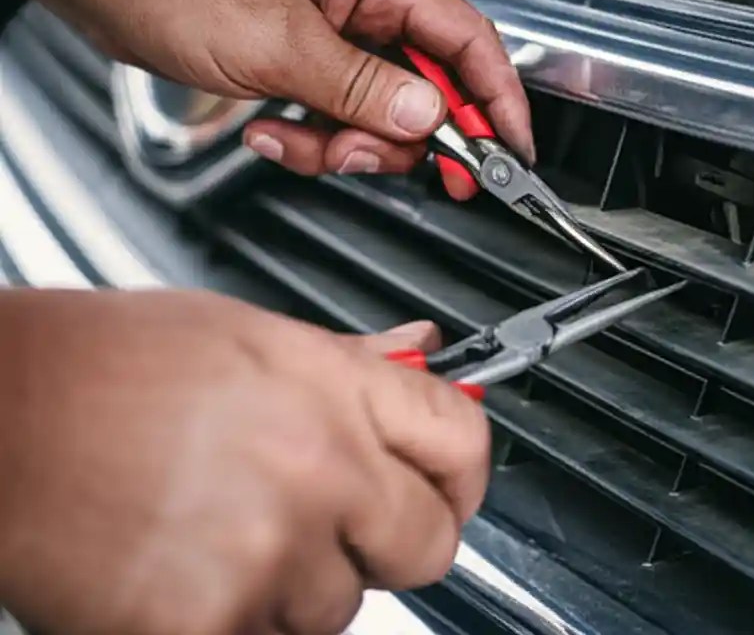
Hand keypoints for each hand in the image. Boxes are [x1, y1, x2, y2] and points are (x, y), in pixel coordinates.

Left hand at [0, 0, 531, 198]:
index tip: (510, 153)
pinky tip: (267, 132)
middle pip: (423, 89)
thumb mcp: (275, 41)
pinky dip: (304, 140)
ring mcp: (324, 35)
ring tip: (296, 142)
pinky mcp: (292, 60)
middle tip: (372, 161)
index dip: (497, 102)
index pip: (467, 44)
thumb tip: (427, 120)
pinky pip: (327, 116)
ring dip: (340, 146)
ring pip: (374, 113)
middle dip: (400, 138)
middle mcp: (356, 5)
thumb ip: (361, 87)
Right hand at [0, 289, 488, 634]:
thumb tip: (425, 357)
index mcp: (333, 388)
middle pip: (429, 545)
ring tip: (222, 532)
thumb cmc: (100, 368)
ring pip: (341, 607)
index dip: (464, 474)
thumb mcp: (245, 336)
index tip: (449, 489)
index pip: (463, 442)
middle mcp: (317, 470)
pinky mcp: (207, 625)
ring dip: (300, 587)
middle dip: (390, 543)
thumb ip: (348, 364)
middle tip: (331, 525)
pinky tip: (188, 572)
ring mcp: (267, 554)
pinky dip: (239, 622)